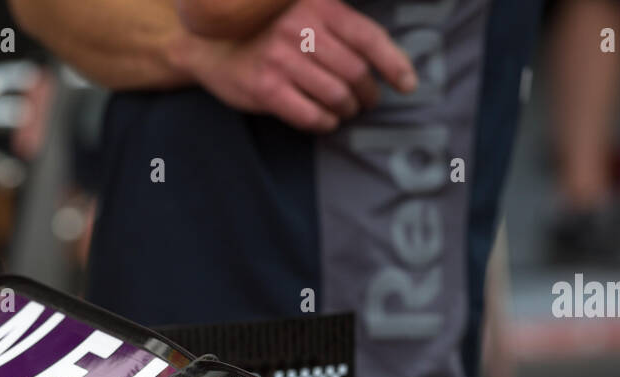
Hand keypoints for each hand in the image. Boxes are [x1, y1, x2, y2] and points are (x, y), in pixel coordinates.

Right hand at [176, 0, 416, 132]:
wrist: (212, 46)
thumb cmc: (267, 32)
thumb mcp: (304, 13)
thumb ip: (338, 28)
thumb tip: (385, 62)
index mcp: (318, 6)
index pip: (368, 37)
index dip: (394, 64)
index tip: (407, 84)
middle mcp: (300, 28)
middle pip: (355, 73)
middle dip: (368, 95)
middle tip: (367, 102)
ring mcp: (281, 59)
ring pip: (336, 97)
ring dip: (346, 111)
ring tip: (344, 111)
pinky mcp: (266, 88)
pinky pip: (311, 115)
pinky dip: (324, 123)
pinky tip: (324, 120)